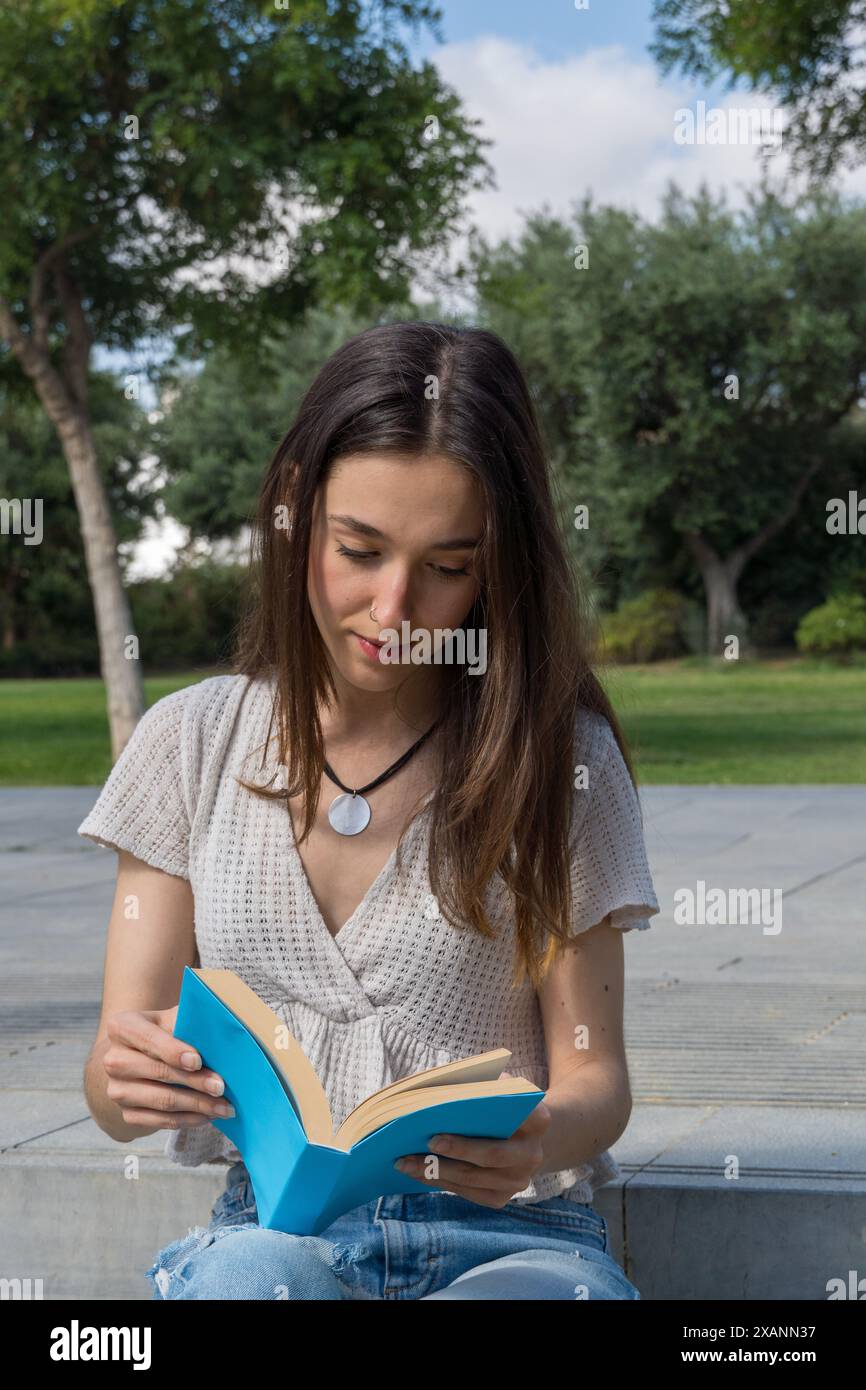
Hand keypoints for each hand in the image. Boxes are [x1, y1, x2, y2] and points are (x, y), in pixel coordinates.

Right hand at [102, 1006, 234, 1130]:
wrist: (138, 1058)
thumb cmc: (164, 1033)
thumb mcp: (172, 1018)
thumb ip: (188, 1021)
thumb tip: (219, 1032)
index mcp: (123, 1027)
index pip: (149, 1039)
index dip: (173, 1051)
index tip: (197, 1061)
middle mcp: (114, 1060)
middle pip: (159, 1072)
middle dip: (195, 1081)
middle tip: (222, 1087)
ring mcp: (117, 1090)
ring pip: (163, 1101)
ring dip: (198, 1105)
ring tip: (224, 1107)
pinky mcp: (127, 1114)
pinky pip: (162, 1121)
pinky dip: (188, 1119)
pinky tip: (208, 1116)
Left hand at [394, 1092, 551, 1208]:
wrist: (522, 1138)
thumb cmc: (501, 1105)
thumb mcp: (500, 1088)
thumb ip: (483, 1086)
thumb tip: (442, 1090)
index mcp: (538, 1120)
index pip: (521, 1117)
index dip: (495, 1114)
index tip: (459, 1111)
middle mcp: (532, 1155)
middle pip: (492, 1155)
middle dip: (458, 1150)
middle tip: (428, 1142)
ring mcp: (517, 1181)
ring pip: (473, 1179)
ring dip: (436, 1171)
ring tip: (405, 1162)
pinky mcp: (500, 1198)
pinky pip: (466, 1193)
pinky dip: (440, 1181)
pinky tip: (417, 1172)